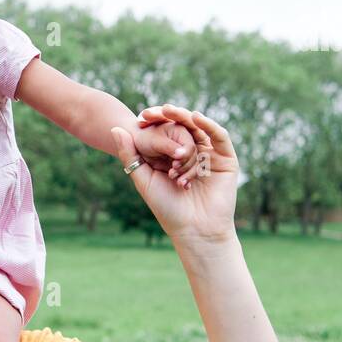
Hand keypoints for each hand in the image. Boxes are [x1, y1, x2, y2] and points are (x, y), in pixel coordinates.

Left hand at [112, 104, 238, 245]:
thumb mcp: (143, 178)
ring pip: (199, 129)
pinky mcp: (227, 160)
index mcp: (173, 157)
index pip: (165, 133)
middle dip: (168, 117)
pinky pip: (219, 137)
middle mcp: (192, 154)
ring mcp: (209, 156)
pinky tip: (196, 118)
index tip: (140, 117)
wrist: (193, 230)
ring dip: (184, 119)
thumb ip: (130, 155)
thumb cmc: (167, 208)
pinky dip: (209, 125)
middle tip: (154, 111)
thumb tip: (115, 129)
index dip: (154, 123)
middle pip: (183, 128)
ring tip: (170, 112)